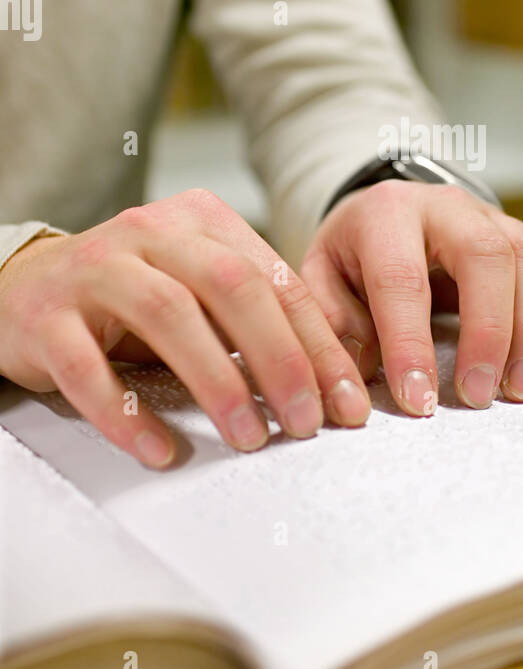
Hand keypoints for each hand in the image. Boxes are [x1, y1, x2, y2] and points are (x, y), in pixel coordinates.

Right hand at [0, 190, 369, 466]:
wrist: (21, 286)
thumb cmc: (128, 296)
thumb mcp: (197, 288)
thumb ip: (256, 317)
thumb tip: (331, 382)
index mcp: (199, 221)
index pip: (274, 279)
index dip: (317, 343)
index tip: (344, 400)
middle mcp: (148, 232)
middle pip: (232, 287)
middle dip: (280, 359)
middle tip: (306, 421)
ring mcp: (94, 270)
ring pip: (168, 316)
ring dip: (217, 382)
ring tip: (248, 437)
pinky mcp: (45, 317)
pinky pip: (87, 367)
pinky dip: (126, 413)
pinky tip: (160, 447)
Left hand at [301, 182, 522, 415]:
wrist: (387, 212)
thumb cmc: (354, 255)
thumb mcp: (323, 278)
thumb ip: (333, 323)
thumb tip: (360, 377)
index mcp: (387, 213)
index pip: (402, 277)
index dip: (410, 342)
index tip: (419, 401)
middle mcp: (449, 207)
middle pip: (486, 255)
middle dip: (488, 331)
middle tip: (479, 395)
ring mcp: (497, 219)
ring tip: (520, 392)